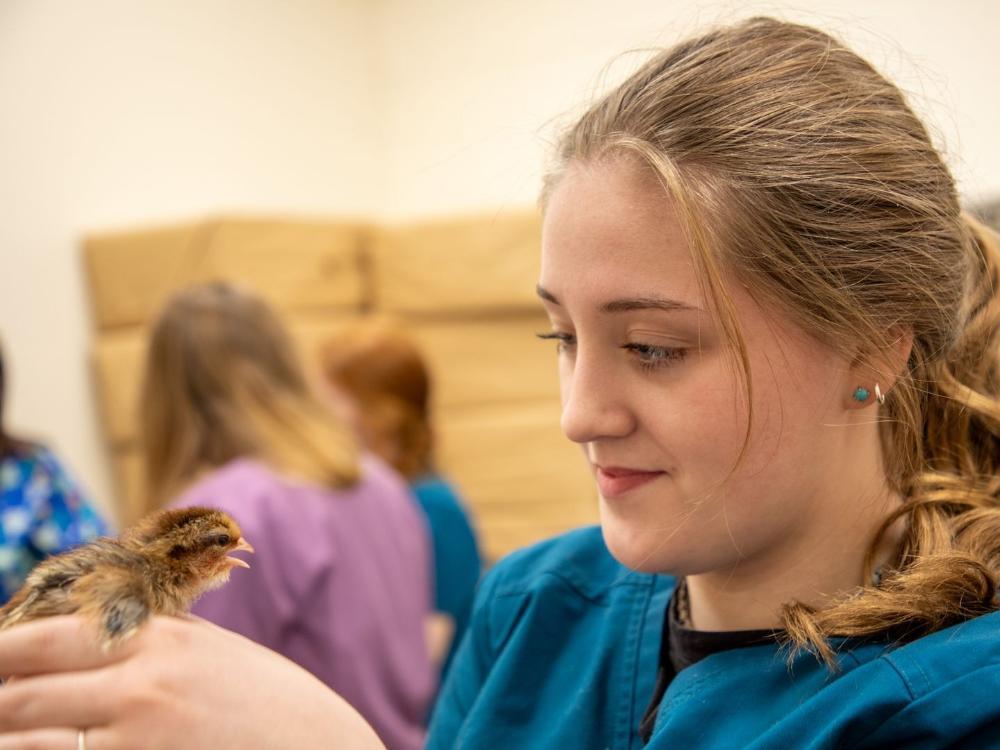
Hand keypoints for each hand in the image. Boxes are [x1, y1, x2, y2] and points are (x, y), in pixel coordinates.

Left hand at [0, 615, 385, 749]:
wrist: (314, 744)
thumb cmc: (260, 694)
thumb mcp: (205, 646)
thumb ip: (145, 631)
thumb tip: (77, 626)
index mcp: (156, 636)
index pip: (45, 637)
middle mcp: (140, 682)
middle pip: (23, 695)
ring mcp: (139, 735)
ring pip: (30, 743)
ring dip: (7, 738)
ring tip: (4, 731)